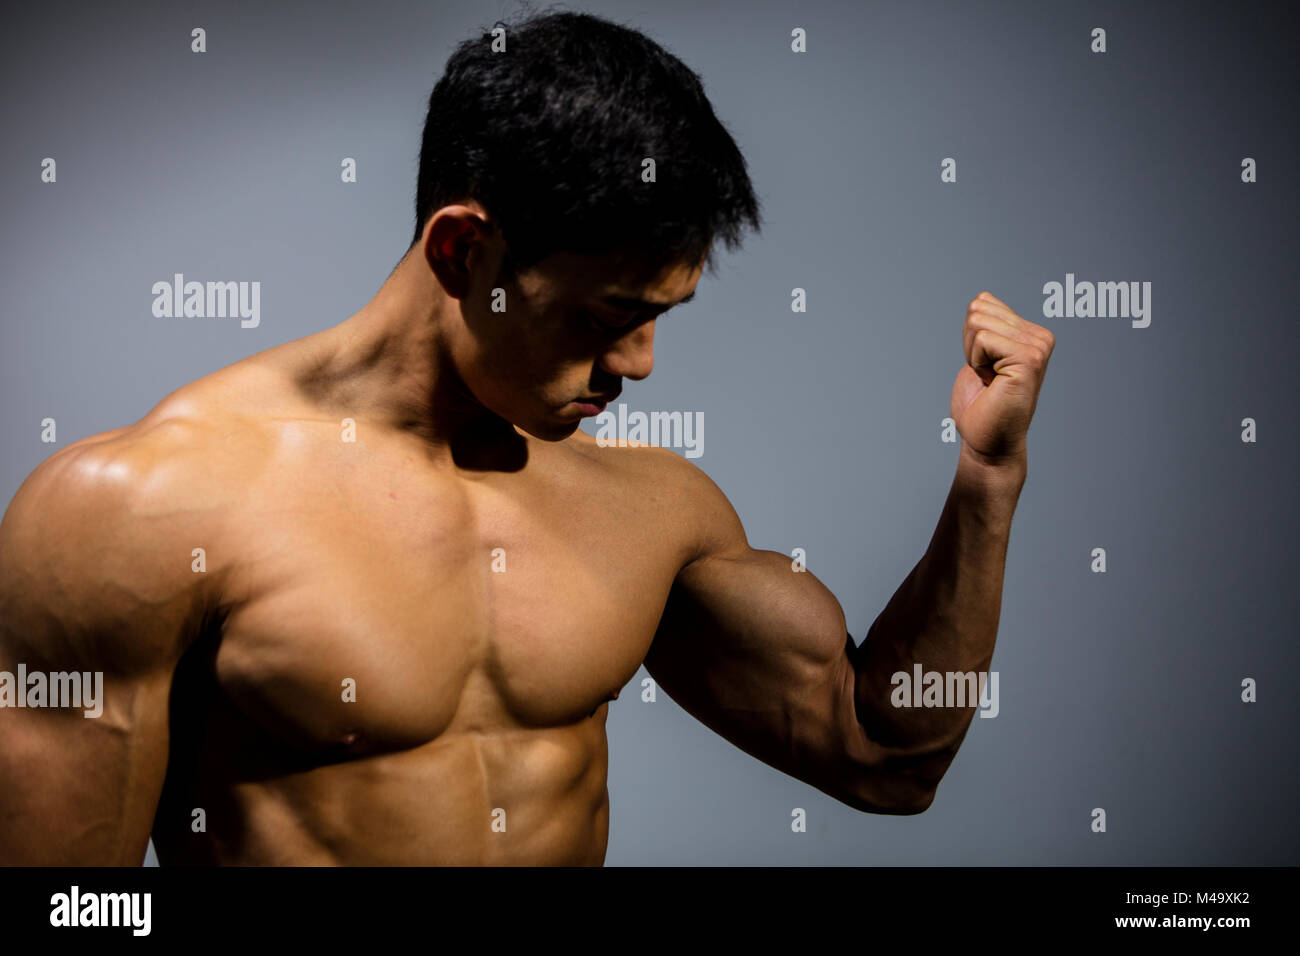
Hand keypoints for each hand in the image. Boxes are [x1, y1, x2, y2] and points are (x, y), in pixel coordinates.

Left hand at [950, 292, 1053, 468]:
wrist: (987, 442)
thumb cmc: (981, 406)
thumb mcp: (980, 355)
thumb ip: (986, 325)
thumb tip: (981, 299)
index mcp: (1031, 333)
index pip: (983, 302)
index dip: (970, 337)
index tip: (985, 367)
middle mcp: (1041, 337)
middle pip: (978, 308)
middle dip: (969, 344)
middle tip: (986, 375)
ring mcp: (1038, 348)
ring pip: (978, 321)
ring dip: (972, 355)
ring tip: (990, 380)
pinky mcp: (1029, 360)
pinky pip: (982, 340)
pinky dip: (976, 363)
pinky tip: (992, 383)